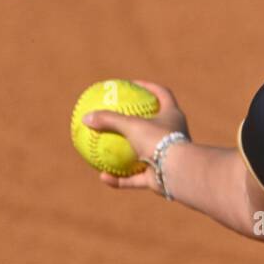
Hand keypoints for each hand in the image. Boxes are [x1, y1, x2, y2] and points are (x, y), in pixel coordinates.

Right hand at [82, 79, 190, 193]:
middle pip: (154, 125)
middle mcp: (171, 136)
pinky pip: (135, 178)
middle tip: (116, 117)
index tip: (132, 84)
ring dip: (125, 155)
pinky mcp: (159, 177)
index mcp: (172, 116)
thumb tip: (85, 117)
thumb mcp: (132, 125)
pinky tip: (102, 177)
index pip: (163, 94)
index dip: (149, 87)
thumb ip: (109, 119)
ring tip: (104, 152)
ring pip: (143, 154)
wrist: (178, 171)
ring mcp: (165, 157)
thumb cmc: (159, 140)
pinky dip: (119, 179)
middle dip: (137, 122)